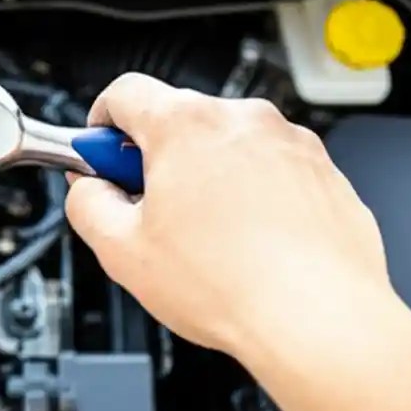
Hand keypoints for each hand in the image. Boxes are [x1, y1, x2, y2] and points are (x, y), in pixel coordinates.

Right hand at [64, 74, 391, 357]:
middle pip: (179, 120)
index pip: (124, 93)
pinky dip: (253, 198)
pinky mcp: (323, 172)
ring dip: (207, 180)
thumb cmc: (230, 286)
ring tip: (205, 243)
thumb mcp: (122, 251)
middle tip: (148, 213)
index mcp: (186, 125)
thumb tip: (89, 191)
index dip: (101, 126)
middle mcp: (243, 120)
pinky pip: (271, 172)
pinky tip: (246, 248)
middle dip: (156, 160)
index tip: (101, 156)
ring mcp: (290, 143)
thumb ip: (88, 205)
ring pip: (228, 148)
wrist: (317, 317)